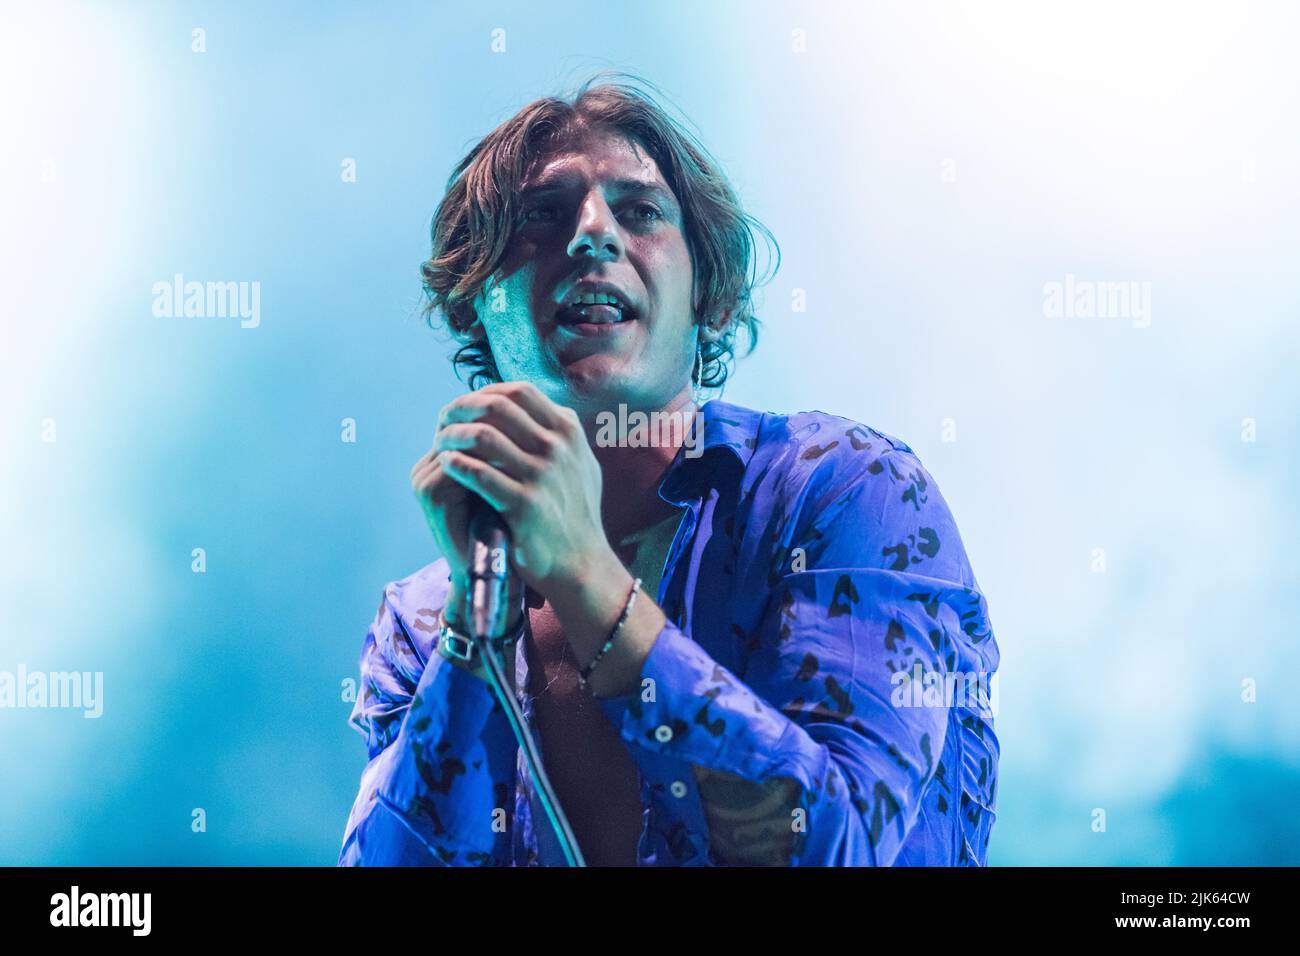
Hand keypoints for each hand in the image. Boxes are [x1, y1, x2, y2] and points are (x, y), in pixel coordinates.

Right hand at [410, 410, 525, 628]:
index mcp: (448, 454)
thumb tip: (552, 414)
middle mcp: (432, 461)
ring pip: (464, 436)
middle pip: (467, 418)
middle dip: (503, 418)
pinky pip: (461, 462)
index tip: (543, 412)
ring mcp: (426, 476)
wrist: (491, 576)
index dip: (507, 409)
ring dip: (499, 435)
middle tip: (541, 420)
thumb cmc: (511, 531)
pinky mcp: (429, 494)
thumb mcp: (515, 484)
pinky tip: (521, 462)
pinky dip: (490, 459)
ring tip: (535, 438)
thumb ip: (518, 452)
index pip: (476, 415)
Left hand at [427, 381, 614, 598]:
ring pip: (483, 437)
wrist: (582, 563)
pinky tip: (445, 465)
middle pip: (497, 406)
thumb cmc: (577, 514)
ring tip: (438, 443)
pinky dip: (456, 464)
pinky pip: (479, 474)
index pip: (519, 392)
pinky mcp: (524, 504)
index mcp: (569, 431)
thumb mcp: (581, 465)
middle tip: (442, 419)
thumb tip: (535, 408)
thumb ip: (561, 434)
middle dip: (462, 408)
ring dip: (453, 435)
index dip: (484, 392)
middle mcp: (558, 448)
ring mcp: (542, 475)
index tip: (465, 405)